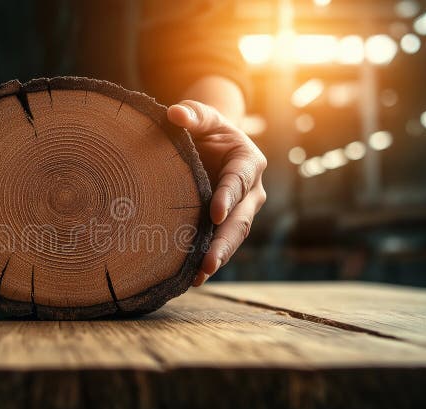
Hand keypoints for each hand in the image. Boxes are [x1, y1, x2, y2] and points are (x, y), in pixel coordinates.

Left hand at [167, 100, 266, 285]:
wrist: (208, 143)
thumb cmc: (205, 128)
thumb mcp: (203, 117)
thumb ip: (193, 114)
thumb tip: (174, 114)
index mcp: (249, 162)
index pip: (238, 181)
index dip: (227, 197)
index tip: (215, 214)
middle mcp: (251, 191)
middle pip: (241, 219)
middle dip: (225, 242)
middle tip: (209, 262)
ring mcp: (241, 211)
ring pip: (234, 237)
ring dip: (218, 257)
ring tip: (200, 276)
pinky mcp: (227, 224)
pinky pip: (222, 244)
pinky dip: (209, 261)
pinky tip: (193, 279)